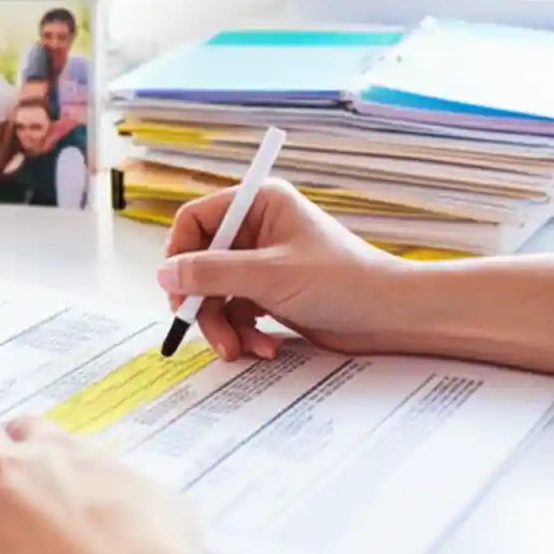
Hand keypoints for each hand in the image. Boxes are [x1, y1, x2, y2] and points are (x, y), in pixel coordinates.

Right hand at [156, 179, 410, 360]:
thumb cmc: (343, 282)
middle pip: (201, 262)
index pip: (196, 220)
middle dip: (202, 301)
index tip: (176, 288)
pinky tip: (262, 347)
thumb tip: (164, 275)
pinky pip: (234, 311)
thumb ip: (212, 274)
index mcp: (258, 204)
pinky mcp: (269, 292)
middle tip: (196, 326)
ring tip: (237, 349)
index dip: (179, 253)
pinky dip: (241, 332)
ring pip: (215, 293)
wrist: (390, 317)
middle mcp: (257, 228)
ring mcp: (262, 263)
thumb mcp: (269, 276)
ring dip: (221, 325)